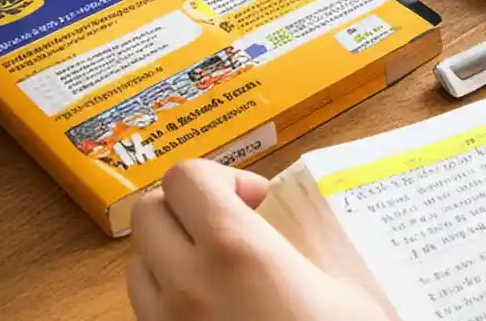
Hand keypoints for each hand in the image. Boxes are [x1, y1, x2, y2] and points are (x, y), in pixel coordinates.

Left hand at [127, 160, 385, 320]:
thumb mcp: (347, 293)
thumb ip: (307, 252)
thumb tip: (295, 231)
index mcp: (238, 253)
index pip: (187, 179)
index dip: (221, 178)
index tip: (256, 200)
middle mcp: (188, 285)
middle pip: (149, 213)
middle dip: (188, 209)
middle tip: (235, 227)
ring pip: (138, 265)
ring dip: (171, 254)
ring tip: (221, 272)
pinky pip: (147, 314)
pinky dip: (170, 300)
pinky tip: (216, 313)